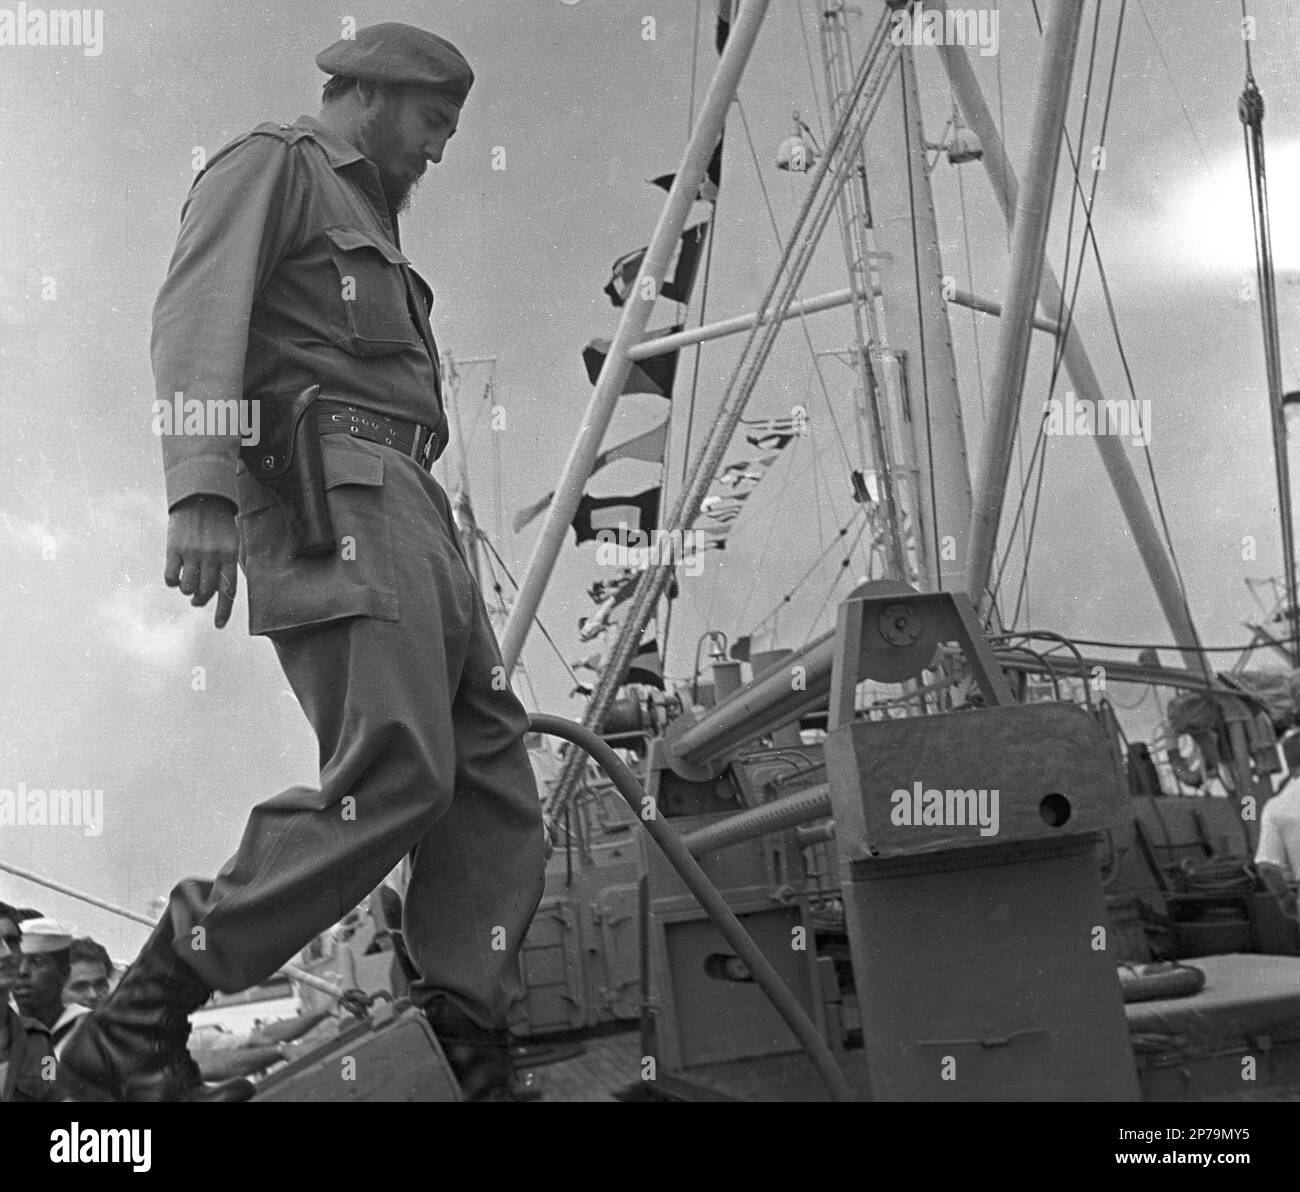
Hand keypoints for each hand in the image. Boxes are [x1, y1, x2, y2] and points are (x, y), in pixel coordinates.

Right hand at [164, 495, 239, 627]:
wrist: (200, 498)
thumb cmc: (219, 524)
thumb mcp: (233, 542)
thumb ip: (229, 565)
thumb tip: (222, 592)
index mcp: (230, 556)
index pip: (228, 590)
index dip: (223, 611)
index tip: (219, 625)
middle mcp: (212, 556)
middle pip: (206, 592)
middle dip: (201, 599)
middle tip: (197, 597)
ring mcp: (193, 553)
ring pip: (188, 588)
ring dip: (187, 591)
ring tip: (187, 584)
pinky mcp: (174, 549)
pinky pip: (171, 577)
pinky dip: (172, 582)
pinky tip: (175, 575)